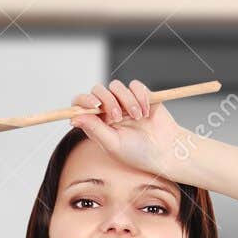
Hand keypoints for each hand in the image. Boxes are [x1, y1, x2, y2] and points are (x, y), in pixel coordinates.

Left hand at [69, 79, 197, 179]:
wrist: (164, 150)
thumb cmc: (137, 153)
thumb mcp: (112, 144)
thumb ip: (94, 129)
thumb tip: (73, 118)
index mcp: (98, 123)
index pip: (81, 104)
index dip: (83, 101)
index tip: (93, 105)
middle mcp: (109, 110)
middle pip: (98, 90)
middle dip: (107, 101)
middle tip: (118, 117)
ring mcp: (124, 102)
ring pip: (117, 86)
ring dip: (127, 101)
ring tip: (138, 117)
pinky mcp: (140, 95)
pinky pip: (135, 85)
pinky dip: (140, 96)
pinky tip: (146, 112)